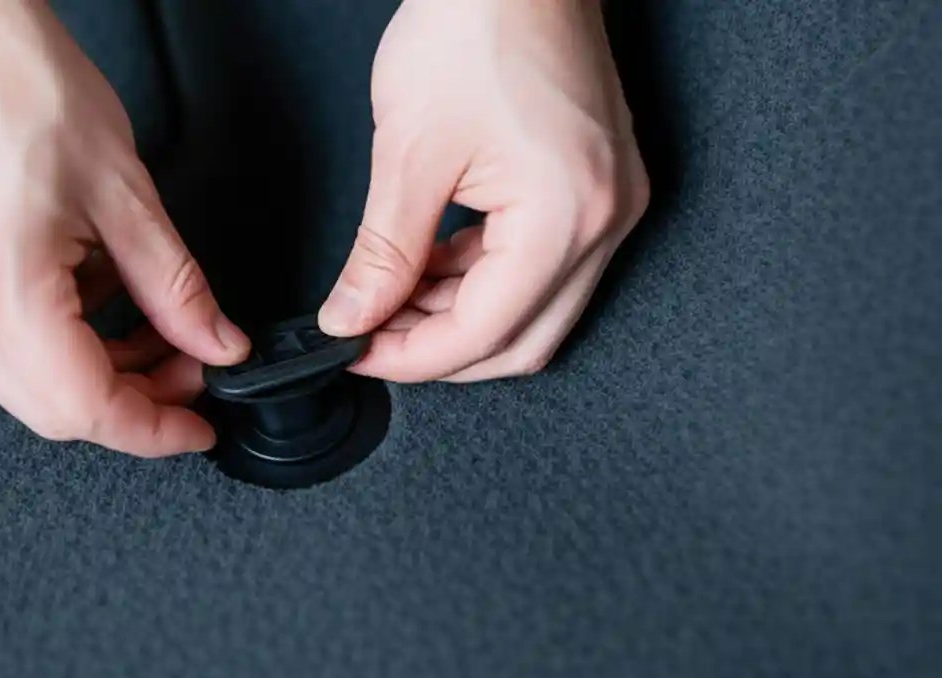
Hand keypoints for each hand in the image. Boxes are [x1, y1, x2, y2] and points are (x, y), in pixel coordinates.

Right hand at [0, 2, 248, 455]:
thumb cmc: (22, 83)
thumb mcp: (126, 194)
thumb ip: (177, 287)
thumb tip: (215, 343)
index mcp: (0, 288)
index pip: (85, 407)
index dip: (152, 431)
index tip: (198, 428)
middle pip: (54, 409)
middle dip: (135, 402)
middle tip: (194, 371)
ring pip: (32, 383)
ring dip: (106, 370)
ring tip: (161, 329)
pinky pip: (10, 343)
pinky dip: (69, 338)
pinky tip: (107, 299)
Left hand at [319, 0, 648, 381]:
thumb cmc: (475, 26)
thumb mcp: (410, 153)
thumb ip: (382, 252)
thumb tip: (353, 317)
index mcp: (566, 218)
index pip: (485, 333)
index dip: (413, 358)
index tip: (358, 355)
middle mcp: (605, 222)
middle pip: (521, 341)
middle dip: (439, 350)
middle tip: (372, 337)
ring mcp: (610, 205)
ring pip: (533, 310)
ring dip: (460, 316)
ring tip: (391, 297)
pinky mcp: (597, 187)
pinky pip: (543, 266)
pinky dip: (484, 279)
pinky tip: (433, 265)